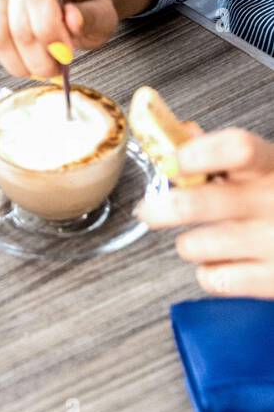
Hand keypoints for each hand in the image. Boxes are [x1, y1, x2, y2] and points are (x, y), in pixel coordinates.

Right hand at [0, 0, 120, 77]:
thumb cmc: (84, 6)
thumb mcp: (103, 12)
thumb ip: (91, 16)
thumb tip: (71, 19)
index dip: (49, 30)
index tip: (64, 55)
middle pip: (17, 24)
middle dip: (38, 58)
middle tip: (55, 69)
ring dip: (16, 61)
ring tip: (35, 66)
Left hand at [137, 129, 273, 298]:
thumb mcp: (268, 168)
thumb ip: (226, 152)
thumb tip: (181, 133)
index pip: (235, 149)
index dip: (195, 154)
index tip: (171, 162)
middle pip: (194, 203)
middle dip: (160, 207)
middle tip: (149, 210)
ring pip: (193, 245)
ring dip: (190, 243)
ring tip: (209, 238)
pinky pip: (212, 279)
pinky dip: (211, 273)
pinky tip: (227, 262)